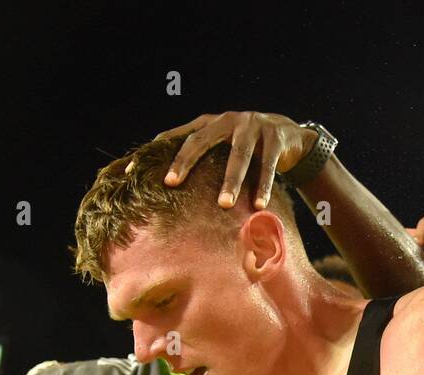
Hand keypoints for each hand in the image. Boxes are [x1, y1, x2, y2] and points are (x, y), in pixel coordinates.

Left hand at [154, 111, 318, 209]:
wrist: (289, 135)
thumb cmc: (247, 147)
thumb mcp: (221, 146)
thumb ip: (200, 158)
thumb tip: (165, 185)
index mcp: (209, 123)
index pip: (178, 137)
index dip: (157, 152)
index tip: (133, 171)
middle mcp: (227, 121)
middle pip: (202, 141)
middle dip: (185, 162)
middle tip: (172, 183)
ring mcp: (253, 127)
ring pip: (238, 156)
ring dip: (231, 181)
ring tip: (224, 205)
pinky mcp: (275, 139)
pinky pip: (268, 166)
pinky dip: (264, 186)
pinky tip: (259, 205)